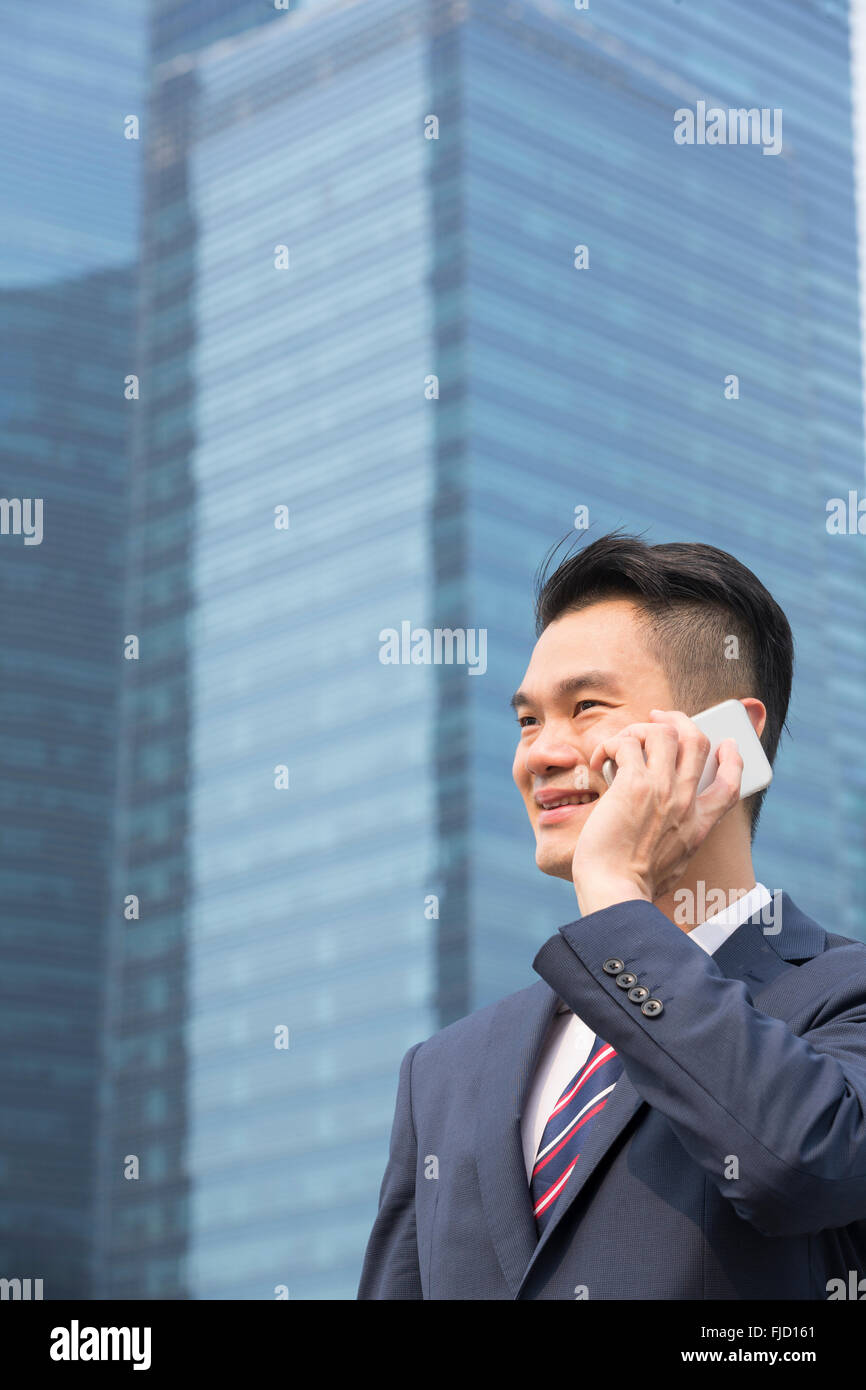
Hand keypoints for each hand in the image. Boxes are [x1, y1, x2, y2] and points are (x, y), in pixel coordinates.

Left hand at [571, 709, 743, 914]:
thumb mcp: (675, 865)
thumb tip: (668, 838)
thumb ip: (679, 844)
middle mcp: (687, 802)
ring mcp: (663, 790)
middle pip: (696, 740)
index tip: (725, 745)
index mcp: (700, 824)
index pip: (731, 783)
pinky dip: (611, 745)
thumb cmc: (635, 885)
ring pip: (662, 732)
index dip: (731, 758)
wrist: (616, 893)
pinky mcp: (633, 785)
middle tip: (655, 718)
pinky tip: (598, 762)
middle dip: (677, 720)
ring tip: (619, 746)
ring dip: (638, 730)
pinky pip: (626, 744)